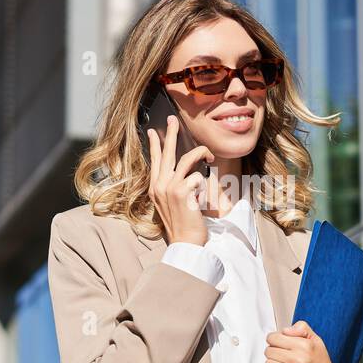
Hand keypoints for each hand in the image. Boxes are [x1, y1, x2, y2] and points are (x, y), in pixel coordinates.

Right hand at [148, 114, 214, 245]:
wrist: (185, 243)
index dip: (153, 145)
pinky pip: (198, 176)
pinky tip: (202, 197)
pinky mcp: (182, 192)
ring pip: (187, 159)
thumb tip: (186, 172)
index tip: (152, 132)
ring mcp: (169, 188)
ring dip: (201, 153)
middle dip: (171, 133)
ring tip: (210, 156)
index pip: (154, 161)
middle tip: (173, 119)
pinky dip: (204, 185)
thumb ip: (174, 187)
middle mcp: (159, 185)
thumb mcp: (172, 205)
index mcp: (155, 188)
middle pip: (166, 153)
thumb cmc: (183, 225)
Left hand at [264, 320, 352, 362]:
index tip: (278, 344)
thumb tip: (284, 330)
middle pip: (269, 351)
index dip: (274, 340)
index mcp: (306, 346)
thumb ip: (302, 329)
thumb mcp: (317, 342)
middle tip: (282, 357)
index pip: (274, 338)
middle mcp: (300, 361)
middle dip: (274, 353)